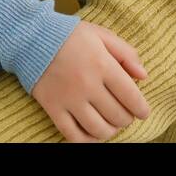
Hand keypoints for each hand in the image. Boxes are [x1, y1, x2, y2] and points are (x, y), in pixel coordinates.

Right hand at [32, 21, 149, 141]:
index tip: (143, 112)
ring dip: (110, 131)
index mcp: (102, 64)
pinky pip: (73, 135)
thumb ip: (126, 53)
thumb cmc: (69, 35)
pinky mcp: (53, 108)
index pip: (131, 96)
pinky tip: (93, 134)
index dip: (141, 109)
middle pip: (117, 116)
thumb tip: (144, 76)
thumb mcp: (101, 35)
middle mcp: (87, 84)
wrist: (31, 37)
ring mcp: (69, 99)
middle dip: (127, 119)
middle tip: (125, 114)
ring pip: (98, 130)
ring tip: (111, 124)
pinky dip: (87, 140)